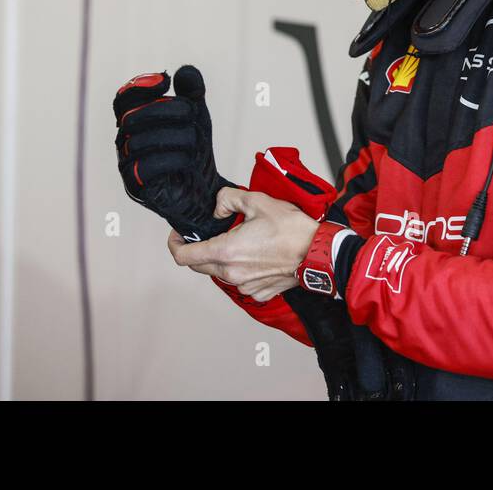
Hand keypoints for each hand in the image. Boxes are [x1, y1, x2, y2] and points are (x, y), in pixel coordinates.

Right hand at [113, 66, 234, 241]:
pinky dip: (172, 158)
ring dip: (178, 137)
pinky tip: (188, 158)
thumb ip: (192, 91)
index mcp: (134, 123)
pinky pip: (145, 166)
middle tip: (195, 117)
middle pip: (134, 117)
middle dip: (170, 112)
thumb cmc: (195, 150)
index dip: (139, 87)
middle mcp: (124, 142)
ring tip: (196, 143)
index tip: (165, 80)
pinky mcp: (136, 188)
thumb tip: (183, 71)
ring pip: (141, 140)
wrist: (204, 190)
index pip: (123, 99)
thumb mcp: (198, 115)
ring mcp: (126, 165)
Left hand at [169, 188, 319, 300]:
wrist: (318, 253)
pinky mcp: (258, 292)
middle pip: (198, 266)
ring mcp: (244, 286)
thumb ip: (228, 199)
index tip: (178, 235)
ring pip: (220, 273)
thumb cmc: (292, 230)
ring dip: (222, 259)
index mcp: (226, 252)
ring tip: (240, 241)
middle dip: (197, 249)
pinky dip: (241, 269)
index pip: (183, 256)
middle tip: (210, 233)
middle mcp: (231, 274)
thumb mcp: (258, 201)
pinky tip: (256, 255)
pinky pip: (239, 281)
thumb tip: (218, 208)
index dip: (174, 244)